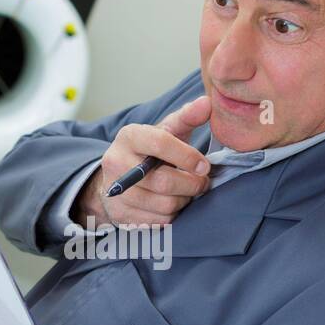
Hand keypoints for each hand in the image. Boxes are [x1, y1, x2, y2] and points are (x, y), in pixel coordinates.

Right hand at [73, 95, 212, 227]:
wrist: (118, 178)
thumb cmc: (150, 151)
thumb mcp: (166, 130)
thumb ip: (188, 117)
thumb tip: (207, 103)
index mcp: (129, 136)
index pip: (160, 143)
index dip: (187, 156)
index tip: (205, 165)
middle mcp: (116, 163)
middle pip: (163, 181)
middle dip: (191, 184)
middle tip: (202, 182)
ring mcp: (116, 191)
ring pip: (164, 204)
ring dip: (184, 200)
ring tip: (187, 192)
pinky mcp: (120, 215)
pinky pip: (159, 221)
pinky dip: (173, 214)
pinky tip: (173, 203)